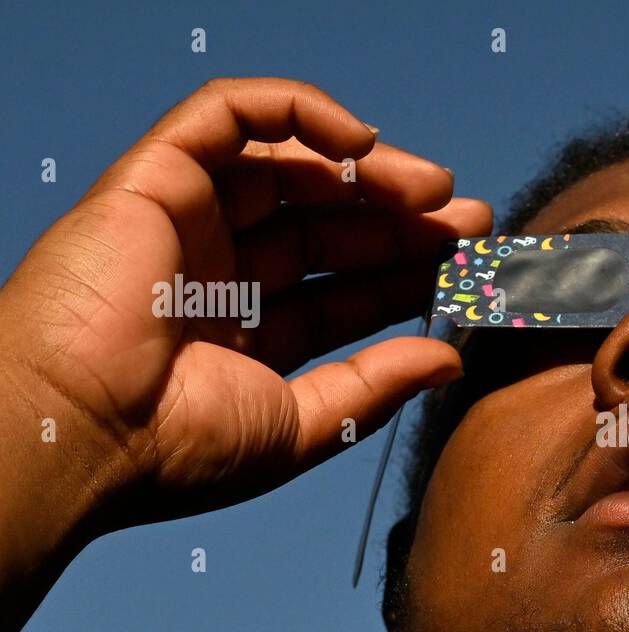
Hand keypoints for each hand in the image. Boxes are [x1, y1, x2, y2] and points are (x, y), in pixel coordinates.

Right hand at [0, 77, 490, 532]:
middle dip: (404, 223)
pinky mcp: (157, 175)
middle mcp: (220, 273)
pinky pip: (230, 114)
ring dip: (371, 172)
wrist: (80, 431)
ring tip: (437, 192)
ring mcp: (189, 221)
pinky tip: (363, 143)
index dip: (408, 275)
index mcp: (248, 335)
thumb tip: (453, 361)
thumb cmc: (177, 448)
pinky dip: (297, 112)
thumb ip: (377, 384)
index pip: (345, 290)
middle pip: (331, 227)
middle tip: (474, 222)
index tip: (471, 268)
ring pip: (294, 168)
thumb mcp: (304, 423)